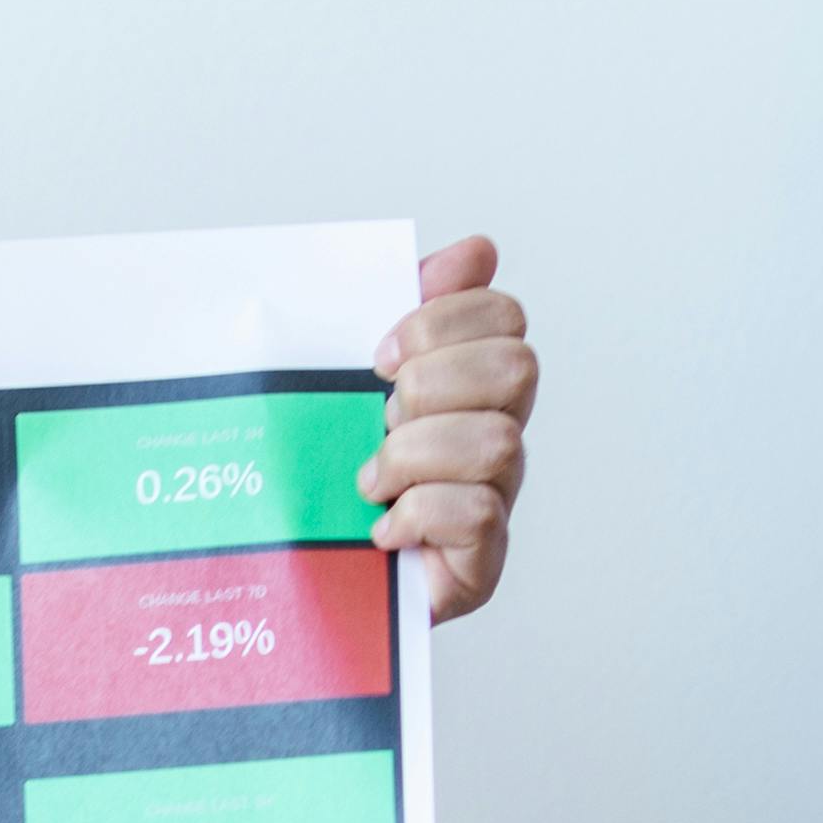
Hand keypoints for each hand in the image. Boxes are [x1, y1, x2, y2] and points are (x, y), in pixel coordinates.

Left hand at [361, 232, 535, 622]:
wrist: (307, 572)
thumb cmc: (330, 467)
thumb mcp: (347, 372)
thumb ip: (404, 306)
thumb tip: (479, 250)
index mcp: (472, 379)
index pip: (503, 315)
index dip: (442, 322)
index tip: (377, 355)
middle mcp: (498, 431)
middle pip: (516, 367)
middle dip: (432, 384)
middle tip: (380, 416)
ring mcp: (498, 496)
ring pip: (497, 440)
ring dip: (415, 453)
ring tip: (371, 479)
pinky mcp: (484, 560)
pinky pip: (477, 512)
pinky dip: (417, 513)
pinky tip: (382, 525)